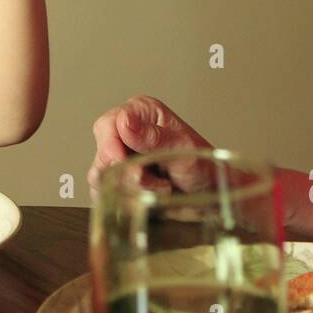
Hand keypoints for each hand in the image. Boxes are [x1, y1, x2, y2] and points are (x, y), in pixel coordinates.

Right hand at [88, 95, 213, 199]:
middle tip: (155, 181)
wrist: (211, 195)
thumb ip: (153, 137)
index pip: (107, 125)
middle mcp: (127, 131)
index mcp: (142, 112)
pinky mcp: (119, 178)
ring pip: (102, 176)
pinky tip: (151, 197)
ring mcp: (121, 155)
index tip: (127, 164)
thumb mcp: (182, 150)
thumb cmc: (203, 167)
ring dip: (132, 188)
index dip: (111, 147)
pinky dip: (127, 200)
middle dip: (127, 173)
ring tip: (162, 187)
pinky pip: (106, 193)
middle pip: (103, 153)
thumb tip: (125, 122)